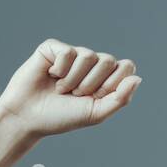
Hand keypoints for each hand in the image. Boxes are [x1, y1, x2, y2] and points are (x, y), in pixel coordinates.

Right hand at [0, 38, 142, 136]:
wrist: (28, 118)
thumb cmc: (61, 117)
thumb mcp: (95, 113)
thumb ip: (120, 98)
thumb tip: (138, 78)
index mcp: (104, 77)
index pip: (126, 67)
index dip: (112, 84)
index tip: (95, 97)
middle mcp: (90, 63)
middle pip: (109, 60)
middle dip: (92, 84)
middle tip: (75, 95)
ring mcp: (72, 54)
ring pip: (88, 55)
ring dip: (74, 79)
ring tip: (61, 89)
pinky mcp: (53, 48)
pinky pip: (68, 52)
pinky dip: (60, 70)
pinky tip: (50, 77)